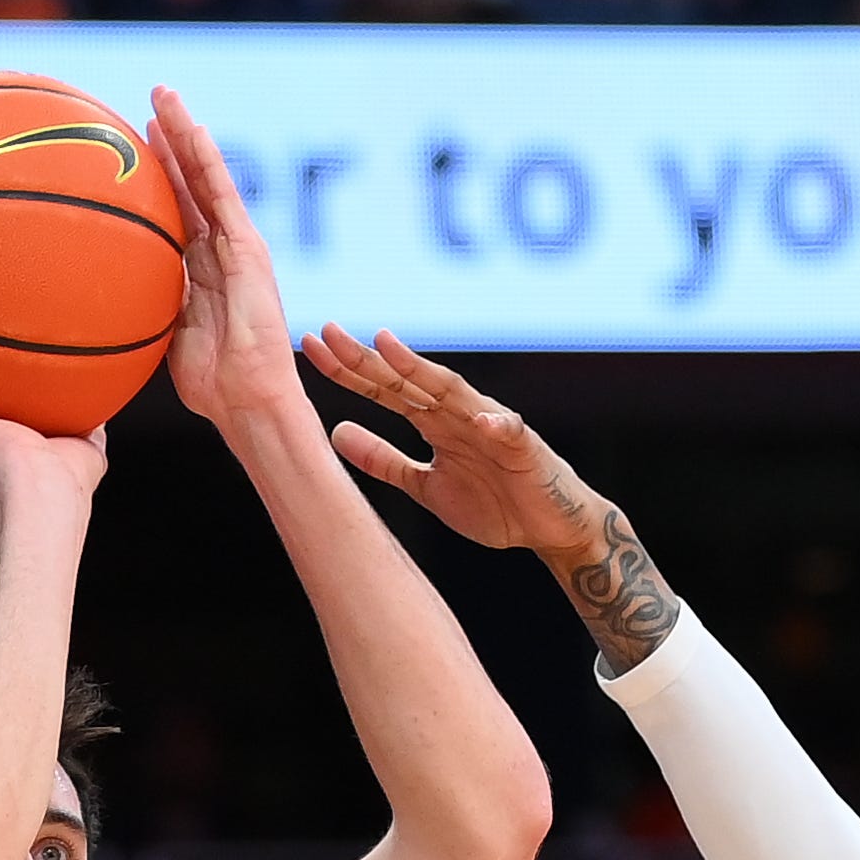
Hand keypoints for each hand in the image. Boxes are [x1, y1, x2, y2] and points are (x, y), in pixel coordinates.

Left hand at [147, 87, 304, 431]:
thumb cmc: (210, 384)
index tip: (130, 144)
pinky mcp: (249, 248)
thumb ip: (144, 307)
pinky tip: (191, 129)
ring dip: (185, 134)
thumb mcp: (164, 336)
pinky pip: (224, 194)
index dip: (155, 175)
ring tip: (163, 96)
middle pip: (189, 183)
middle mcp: (219, 249)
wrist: (247, 398)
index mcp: (200, 268)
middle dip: (169, 141)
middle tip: (147, 102)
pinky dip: (207, 160)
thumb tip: (97, 302)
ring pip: (205, 177)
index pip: (175, 210)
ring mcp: (236, 245)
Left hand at [305, 325, 679, 670]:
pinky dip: (499, 425)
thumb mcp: (425, 486)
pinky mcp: (524, 449)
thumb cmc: (493, 503)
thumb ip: (384, 461)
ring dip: (420, 370)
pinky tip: (483, 418)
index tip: (309, 347)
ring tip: (387, 347)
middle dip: (368, 358)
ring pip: (452, 393)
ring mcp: (491, 427)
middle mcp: (458, 414)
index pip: (384, 388)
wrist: (550, 528)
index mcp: (434, 422)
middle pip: (407, 380)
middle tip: (327, 331)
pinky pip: (511, 432)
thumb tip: (334, 432)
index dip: (348, 369)